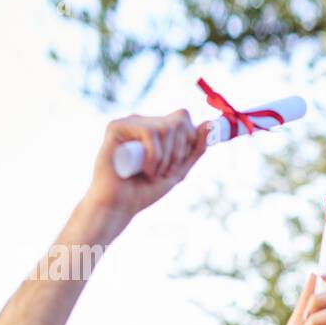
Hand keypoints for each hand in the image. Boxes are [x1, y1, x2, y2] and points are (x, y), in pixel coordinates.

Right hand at [80, 111, 210, 223]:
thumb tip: (209, 124)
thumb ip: (195, 150)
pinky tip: (145, 170)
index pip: (183, 119)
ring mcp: (129, 123)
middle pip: (179, 120)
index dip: (189, 142)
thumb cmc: (145, 190)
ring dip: (166, 157)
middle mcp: (142, 121)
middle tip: (166, 173)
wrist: (119, 206)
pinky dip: (154, 156)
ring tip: (153, 174)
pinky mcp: (116, 127)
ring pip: (166, 127)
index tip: (176, 166)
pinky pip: (149, 132)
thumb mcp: (179, 170)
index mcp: (155, 128)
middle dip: (179, 152)